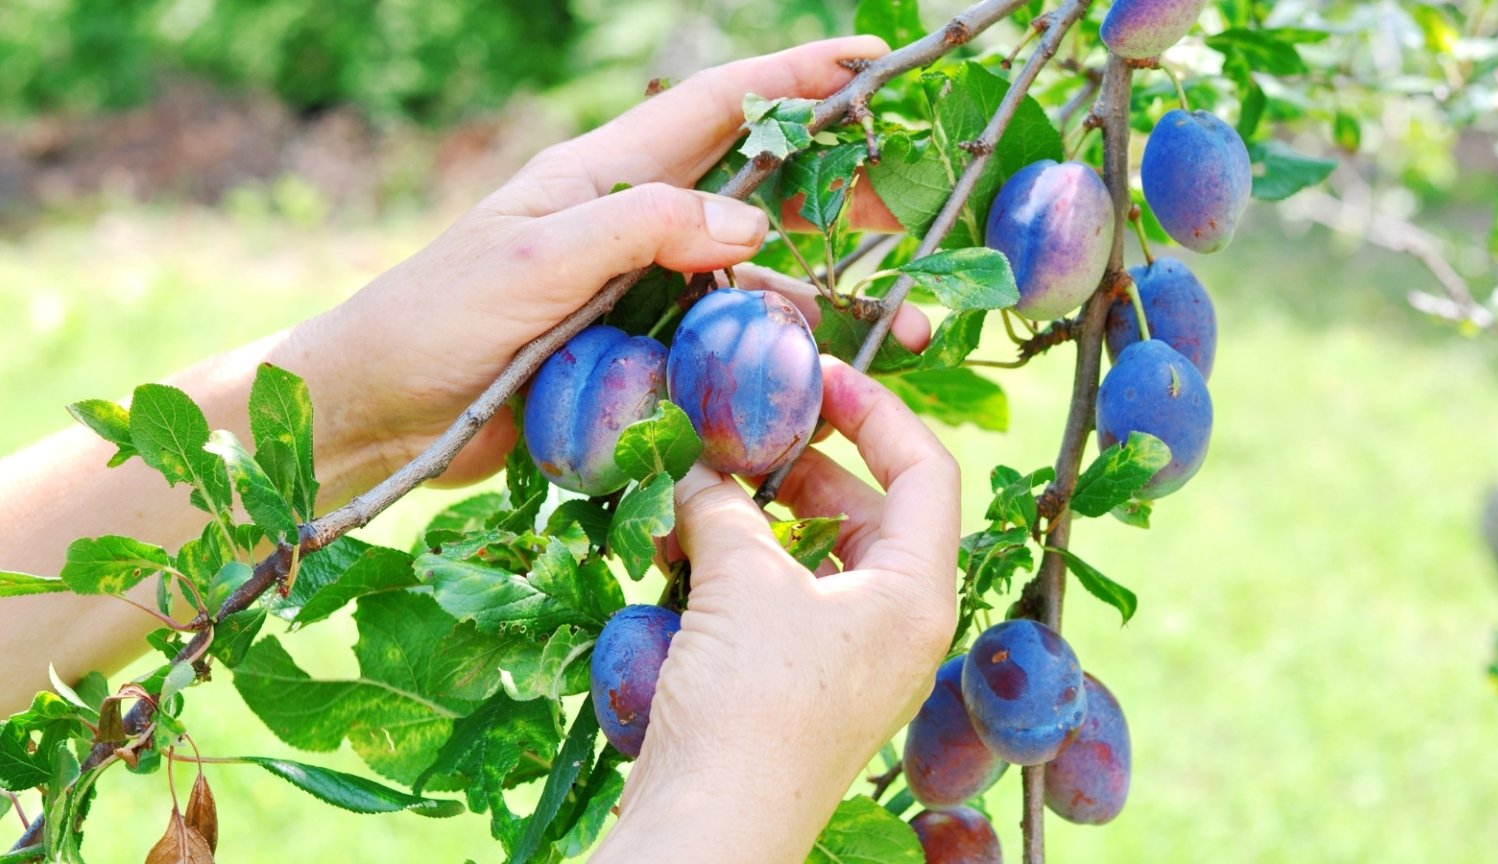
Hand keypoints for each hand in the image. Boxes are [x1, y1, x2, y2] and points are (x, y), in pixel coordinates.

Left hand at [289, 36, 900, 497]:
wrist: (375, 415)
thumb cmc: (432, 323)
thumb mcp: (531, 262)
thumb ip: (638, 229)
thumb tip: (753, 221)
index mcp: (600, 176)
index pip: (716, 106)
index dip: (796, 76)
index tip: (871, 60)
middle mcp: (628, 225)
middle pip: (750, 184)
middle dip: (831, 183)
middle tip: (908, 198)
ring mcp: (634, 292)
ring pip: (746, 276)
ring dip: (817, 288)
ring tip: (893, 317)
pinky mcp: (633, 353)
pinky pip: (717, 343)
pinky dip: (767, 353)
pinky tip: (811, 371)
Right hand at [592, 359, 959, 863]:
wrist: (712, 824)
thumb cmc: (753, 704)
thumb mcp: (743, 581)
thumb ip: (726, 504)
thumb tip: (701, 467)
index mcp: (918, 590)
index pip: (925, 468)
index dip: (876, 408)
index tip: (816, 372)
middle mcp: (897, 620)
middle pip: (868, 505)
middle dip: (801, 462)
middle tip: (741, 426)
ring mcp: (849, 653)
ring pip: (816, 550)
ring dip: (757, 512)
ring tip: (697, 488)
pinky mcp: (799, 679)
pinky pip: (781, 594)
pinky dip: (738, 562)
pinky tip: (680, 546)